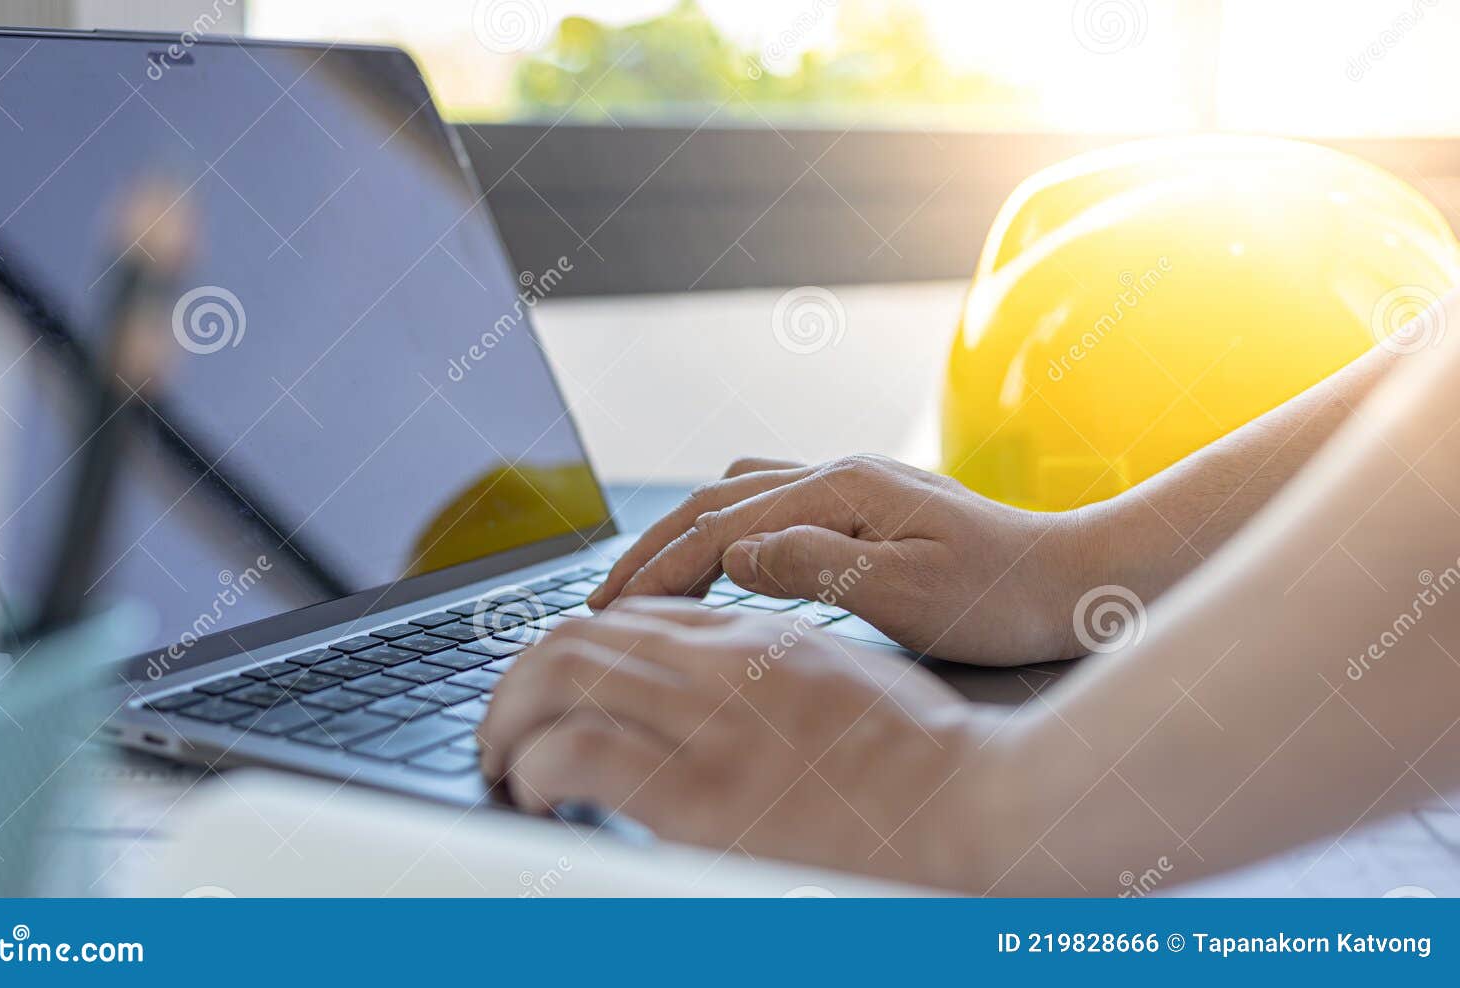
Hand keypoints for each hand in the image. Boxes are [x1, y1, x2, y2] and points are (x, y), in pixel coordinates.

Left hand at [476, 599, 1004, 888]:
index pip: (626, 612)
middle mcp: (719, 664)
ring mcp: (708, 722)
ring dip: (507, 718)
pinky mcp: (699, 792)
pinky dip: (533, 767)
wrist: (978, 806)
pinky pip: (574, 753)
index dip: (570, 645)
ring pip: (557, 678)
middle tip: (502, 724)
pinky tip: (535, 791)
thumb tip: (712, 678)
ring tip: (501, 758)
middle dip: (517, 679)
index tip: (549, 685)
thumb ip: (767, 661)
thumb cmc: (924, 755)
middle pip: (575, 635)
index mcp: (752, 637)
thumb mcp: (840, 675)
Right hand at [588, 455, 1103, 664]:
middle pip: (716, 503)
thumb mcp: (909, 591)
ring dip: (684, 535)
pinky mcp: (865, 507)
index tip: (610, 613)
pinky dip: (724, 530)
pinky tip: (718, 556)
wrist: (1072, 579)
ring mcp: (852, 487)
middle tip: (602, 601)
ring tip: (644, 580)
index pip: (721, 528)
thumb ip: (817, 567)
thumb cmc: (1001, 595)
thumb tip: (736, 554)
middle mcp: (839, 474)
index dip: (659, 571)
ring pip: (737, 496)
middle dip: (653, 551)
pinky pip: (769, 504)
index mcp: (842, 489)